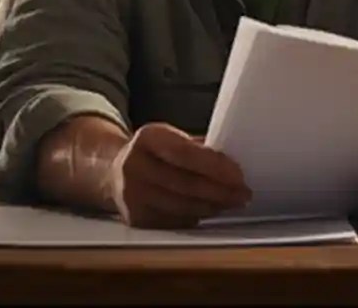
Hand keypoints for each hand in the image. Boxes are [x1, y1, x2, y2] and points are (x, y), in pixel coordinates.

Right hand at [108, 122, 251, 228]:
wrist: (114, 171)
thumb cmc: (155, 153)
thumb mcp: (171, 138)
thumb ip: (198, 148)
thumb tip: (232, 163)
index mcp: (147, 138)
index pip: (185, 153)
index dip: (215, 166)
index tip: (239, 174)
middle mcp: (134, 165)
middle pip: (186, 183)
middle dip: (221, 191)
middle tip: (243, 194)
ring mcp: (132, 194)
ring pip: (182, 206)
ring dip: (213, 206)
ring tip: (231, 203)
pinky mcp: (135, 217)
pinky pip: (174, 221)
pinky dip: (196, 217)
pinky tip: (210, 210)